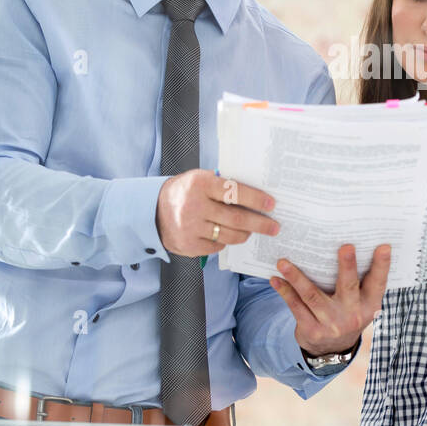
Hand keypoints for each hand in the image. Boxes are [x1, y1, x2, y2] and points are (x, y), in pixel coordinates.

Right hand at [155, 170, 278, 256]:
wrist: (152, 211)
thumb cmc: (184, 192)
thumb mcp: (200, 179)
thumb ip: (223, 185)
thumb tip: (256, 195)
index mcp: (200, 184)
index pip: (234, 192)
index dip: (256, 199)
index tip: (272, 204)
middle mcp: (194, 206)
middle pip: (236, 219)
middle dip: (260, 224)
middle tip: (274, 227)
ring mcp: (190, 228)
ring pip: (230, 235)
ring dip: (246, 234)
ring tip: (253, 231)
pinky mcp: (188, 245)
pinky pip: (217, 246)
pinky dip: (226, 240)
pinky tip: (228, 235)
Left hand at [270, 244, 390, 355]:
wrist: (332, 349)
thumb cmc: (347, 313)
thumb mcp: (360, 303)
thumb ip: (360, 281)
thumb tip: (349, 244)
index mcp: (369, 305)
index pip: (378, 283)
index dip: (382, 265)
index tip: (385, 246)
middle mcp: (352, 314)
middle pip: (348, 286)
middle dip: (347, 266)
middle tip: (346, 246)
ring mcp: (331, 323)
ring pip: (313, 296)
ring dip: (297, 278)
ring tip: (283, 262)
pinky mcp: (312, 330)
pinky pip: (296, 307)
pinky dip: (285, 292)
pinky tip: (275, 279)